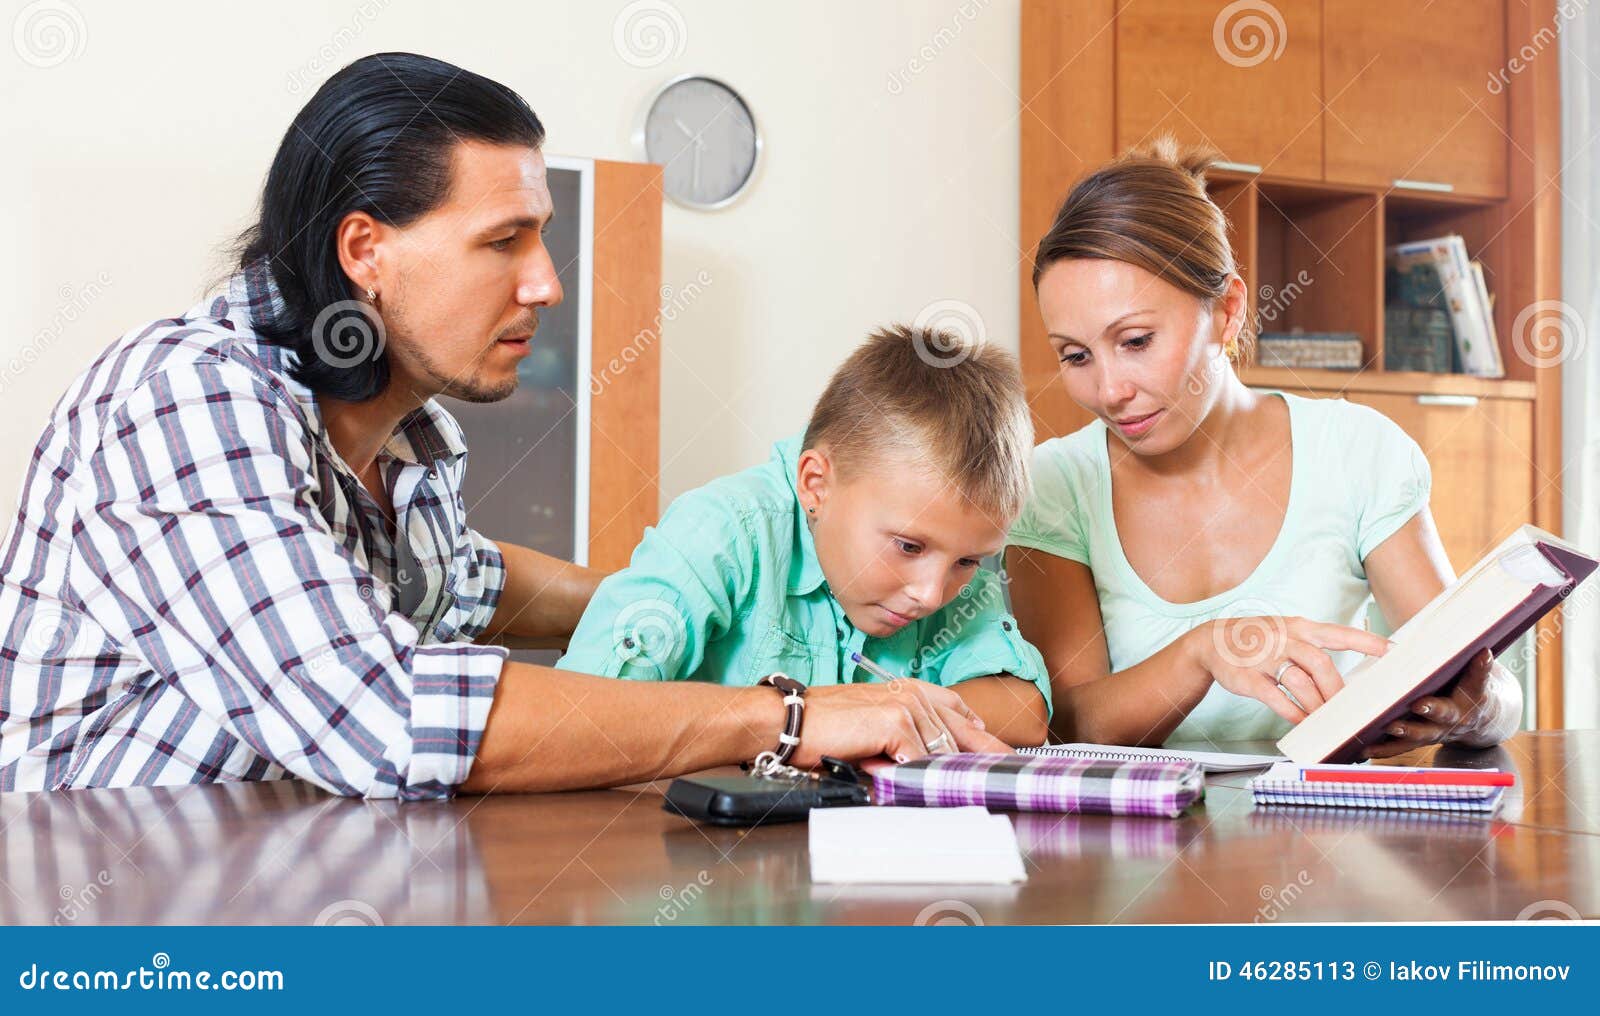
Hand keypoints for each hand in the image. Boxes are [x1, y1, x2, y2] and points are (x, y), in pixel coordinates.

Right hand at [792, 679, 1010, 767]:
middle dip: (984, 758)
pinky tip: (910, 785)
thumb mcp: (874, 725)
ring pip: (942, 753)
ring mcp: (908, 706)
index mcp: (911, 690)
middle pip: (964, 733)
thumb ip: (907, 737)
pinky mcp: (897, 723)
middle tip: (1003, 779)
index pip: (960, 712)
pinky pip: (920, 762)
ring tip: (952, 793)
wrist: (790, 721)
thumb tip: (935, 764)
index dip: (984, 737)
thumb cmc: (824, 727)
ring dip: (943, 776)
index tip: (1002, 755)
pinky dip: (916, 778)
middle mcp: (914, 693)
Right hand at [1194, 616, 1391, 723]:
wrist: (1212, 641)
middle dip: (1336, 690)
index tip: (1393, 651)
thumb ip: (1314, 647)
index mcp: (1300, 628)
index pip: (1339, 634)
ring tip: (1325, 719)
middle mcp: (1285, 640)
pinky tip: (1302, 721)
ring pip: (1300, 683)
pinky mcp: (1249, 678)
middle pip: (1321, 664)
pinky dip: (1293, 712)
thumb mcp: (1287, 631)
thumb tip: (1345, 674)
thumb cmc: (1259, 640)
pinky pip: (1276, 698)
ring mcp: (1266, 659)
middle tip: (1347, 708)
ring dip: (1317, 705)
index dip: (1367, 642)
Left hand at [1363, 649, 1517, 758]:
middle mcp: (1455, 718)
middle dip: (1432, 709)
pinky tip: (1364, 749)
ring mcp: (1436, 732)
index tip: (1482, 655)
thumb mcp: (1475, 675)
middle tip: (1419, 703)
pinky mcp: (1419, 741)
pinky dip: (1383, 749)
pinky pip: (1400, 747)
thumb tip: (1479, 644)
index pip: (1477, 679)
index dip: (1479, 668)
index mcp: (1471, 696)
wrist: (1477, 721)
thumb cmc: (1470, 688)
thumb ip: (1474, 664)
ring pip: (1420, 734)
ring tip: (1388, 726)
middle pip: (1444, 713)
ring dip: (1404, 731)